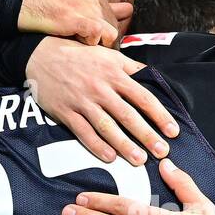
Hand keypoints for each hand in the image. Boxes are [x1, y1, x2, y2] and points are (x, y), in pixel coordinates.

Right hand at [20, 0, 131, 46]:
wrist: (25, 4)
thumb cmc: (48, 6)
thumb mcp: (77, 0)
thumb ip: (100, 7)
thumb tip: (127, 10)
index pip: (120, 14)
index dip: (111, 30)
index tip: (100, 36)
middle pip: (116, 27)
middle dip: (105, 40)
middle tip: (86, 41)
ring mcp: (89, 7)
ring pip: (111, 35)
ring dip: (97, 43)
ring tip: (79, 39)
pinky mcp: (81, 19)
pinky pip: (98, 37)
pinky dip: (88, 44)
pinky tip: (74, 38)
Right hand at [26, 39, 178, 164]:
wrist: (41, 55)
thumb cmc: (79, 55)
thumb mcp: (107, 54)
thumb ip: (130, 67)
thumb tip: (153, 78)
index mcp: (114, 74)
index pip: (143, 97)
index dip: (160, 115)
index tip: (173, 131)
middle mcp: (100, 88)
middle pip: (128, 116)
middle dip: (147, 135)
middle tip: (162, 152)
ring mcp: (82, 101)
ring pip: (107, 127)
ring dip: (125, 145)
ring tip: (140, 160)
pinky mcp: (66, 112)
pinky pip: (83, 132)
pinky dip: (96, 146)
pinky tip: (110, 157)